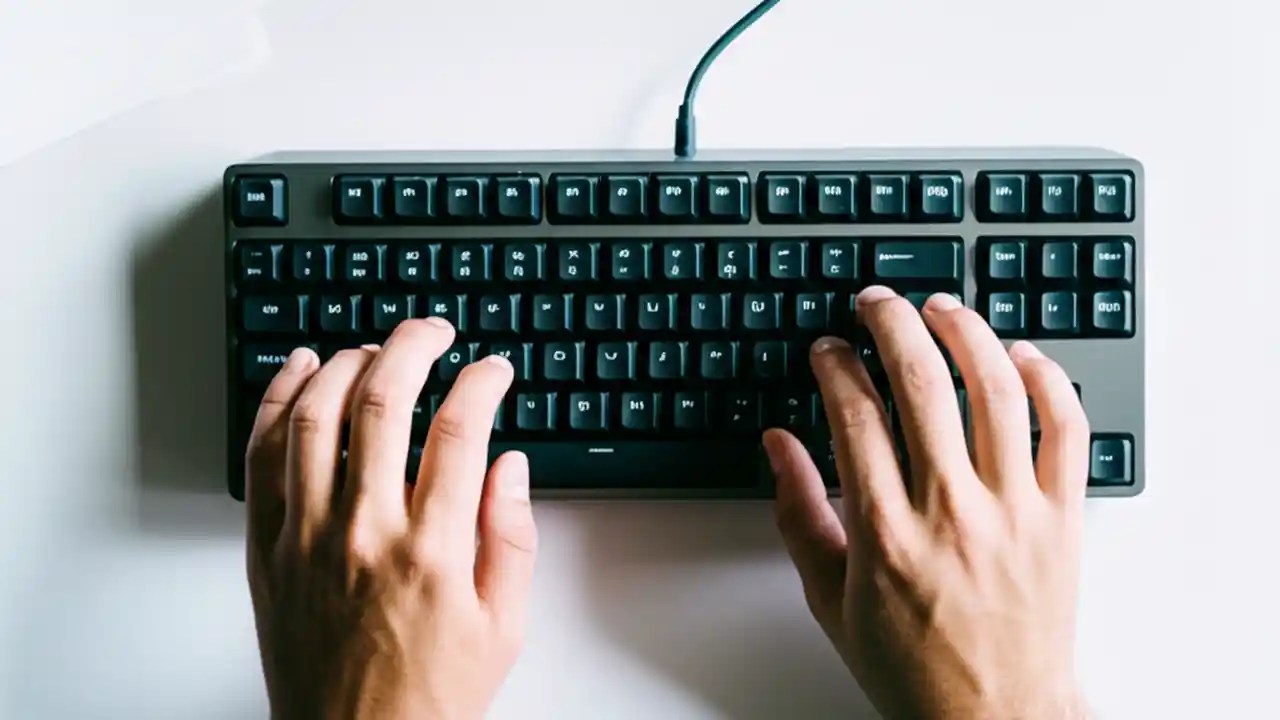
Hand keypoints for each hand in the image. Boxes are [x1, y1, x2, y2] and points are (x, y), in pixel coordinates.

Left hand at [243, 318, 536, 719]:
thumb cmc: (427, 698)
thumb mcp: (503, 628)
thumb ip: (511, 539)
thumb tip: (509, 467)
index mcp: (433, 551)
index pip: (460, 430)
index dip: (481, 382)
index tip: (492, 370)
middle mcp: (365, 531)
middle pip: (382, 401)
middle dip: (413, 345)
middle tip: (433, 331)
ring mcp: (307, 535)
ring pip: (315, 415)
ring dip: (346, 362)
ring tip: (372, 347)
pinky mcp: (268, 547)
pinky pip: (262, 456)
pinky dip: (275, 402)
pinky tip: (298, 373)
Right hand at [765, 287, 1090, 719]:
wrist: (997, 717)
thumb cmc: (912, 666)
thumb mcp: (830, 598)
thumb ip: (797, 514)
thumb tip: (777, 446)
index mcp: (887, 534)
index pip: (855, 415)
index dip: (836, 365)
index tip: (828, 348)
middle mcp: (953, 513)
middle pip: (923, 384)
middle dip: (892, 324)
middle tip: (875, 304)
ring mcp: (1016, 511)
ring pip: (997, 391)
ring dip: (966, 333)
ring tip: (942, 307)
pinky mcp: (1064, 517)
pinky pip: (1068, 428)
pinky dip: (1048, 380)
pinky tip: (1020, 356)